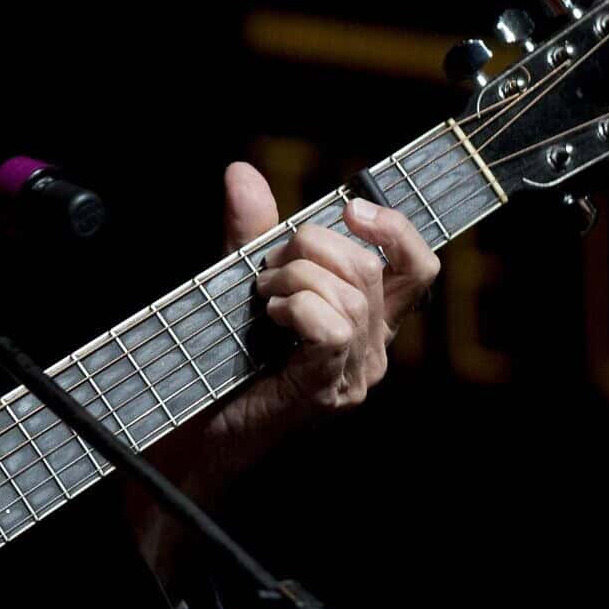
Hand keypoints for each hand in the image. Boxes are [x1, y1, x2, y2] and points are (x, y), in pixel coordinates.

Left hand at [146, 161, 440, 493]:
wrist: (191, 435)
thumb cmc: (217, 365)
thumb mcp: (238, 283)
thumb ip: (250, 233)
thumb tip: (242, 173)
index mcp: (366, 323)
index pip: (417, 267)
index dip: (394, 228)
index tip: (350, 209)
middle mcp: (371, 351)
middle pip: (370, 267)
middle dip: (309, 249)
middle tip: (265, 270)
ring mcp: (353, 375)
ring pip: (349, 293)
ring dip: (293, 279)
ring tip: (261, 300)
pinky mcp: (326, 391)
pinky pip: (332, 326)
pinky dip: (297, 308)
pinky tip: (271, 318)